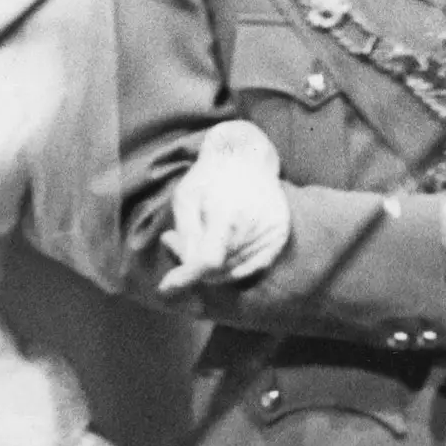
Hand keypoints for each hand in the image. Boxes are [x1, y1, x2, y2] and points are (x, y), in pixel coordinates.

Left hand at [160, 121, 288, 292]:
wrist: (248, 158)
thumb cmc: (210, 176)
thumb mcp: (186, 197)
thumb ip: (186, 235)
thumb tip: (184, 268)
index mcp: (228, 213)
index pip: (209, 260)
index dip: (187, 277)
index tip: (165, 287)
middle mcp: (254, 225)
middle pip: (220, 269)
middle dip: (195, 267)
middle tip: (175, 244)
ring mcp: (271, 233)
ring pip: (235, 271)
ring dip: (213, 268)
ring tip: (199, 240)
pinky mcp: (280, 237)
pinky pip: (253, 266)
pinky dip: (233, 267)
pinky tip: (219, 250)